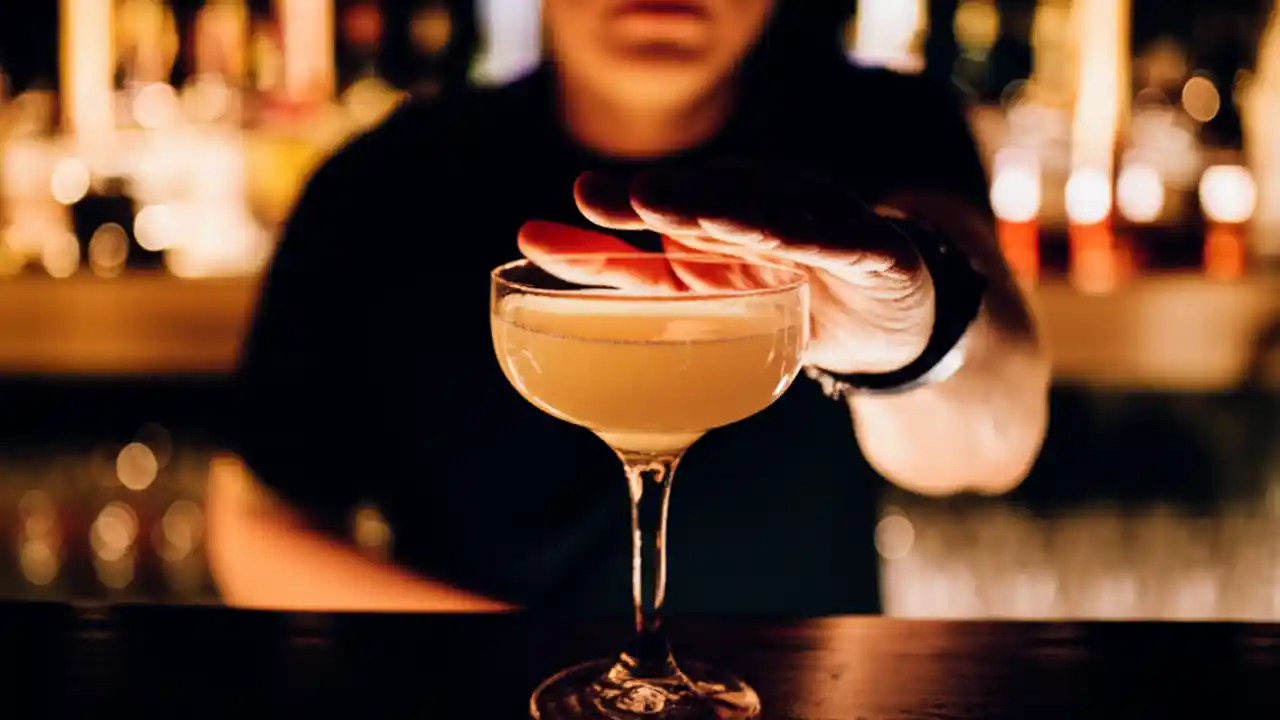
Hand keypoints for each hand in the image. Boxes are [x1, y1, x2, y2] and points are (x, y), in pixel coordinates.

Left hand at [519, 167, 935, 373]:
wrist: (879, 325)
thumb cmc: (777, 297)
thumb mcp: (693, 294)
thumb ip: (621, 271)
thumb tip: (531, 241)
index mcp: (714, 219)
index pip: (661, 216)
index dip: (615, 215)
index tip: (563, 214)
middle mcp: (762, 209)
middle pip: (716, 202)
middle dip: (675, 199)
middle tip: (634, 199)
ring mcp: (818, 225)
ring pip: (777, 213)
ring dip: (736, 210)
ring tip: (696, 212)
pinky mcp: (871, 249)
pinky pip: (844, 241)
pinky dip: (821, 237)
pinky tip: (796, 237)